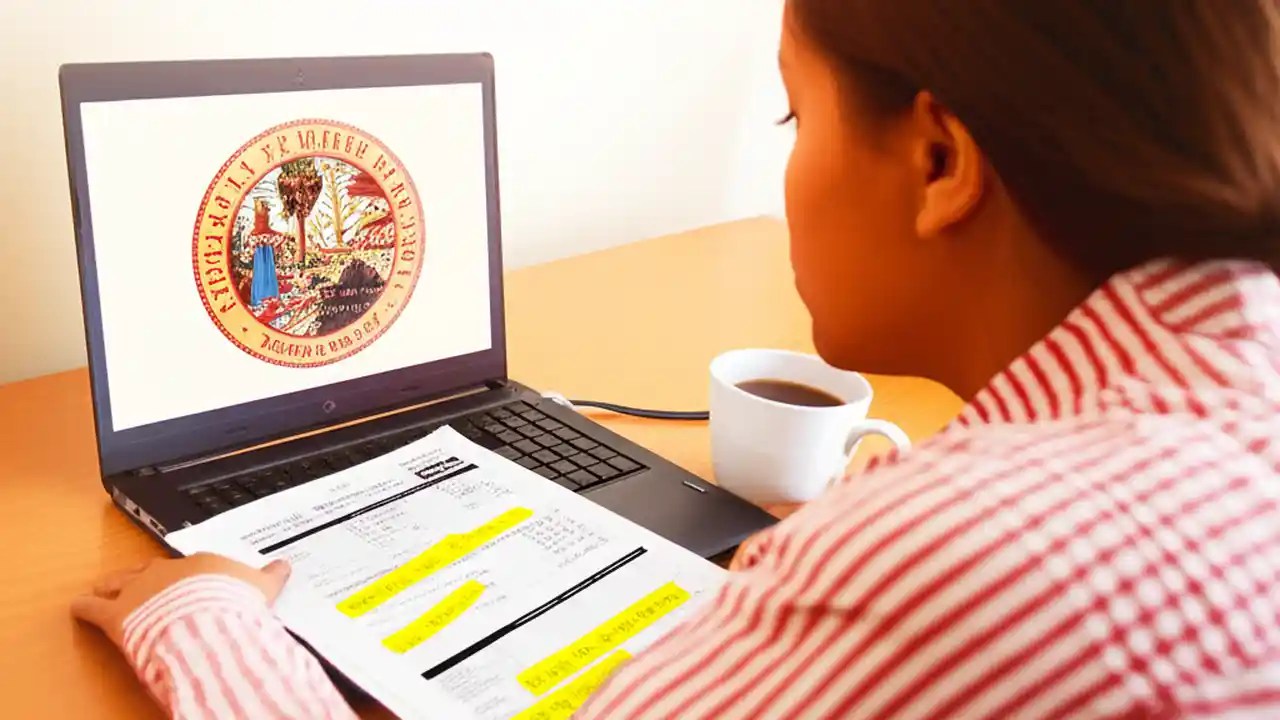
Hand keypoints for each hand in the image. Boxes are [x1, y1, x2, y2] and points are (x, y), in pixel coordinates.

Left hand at [71, 553, 290, 650]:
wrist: (207, 621)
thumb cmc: (234, 604)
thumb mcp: (262, 588)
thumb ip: (271, 576)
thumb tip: (286, 565)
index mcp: (199, 564)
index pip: (189, 566)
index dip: (187, 575)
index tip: (189, 579)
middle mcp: (165, 572)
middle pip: (150, 569)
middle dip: (144, 574)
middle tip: (140, 577)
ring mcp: (138, 591)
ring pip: (118, 582)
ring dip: (111, 584)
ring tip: (103, 584)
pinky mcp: (116, 615)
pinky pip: (93, 608)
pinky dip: (84, 608)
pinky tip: (77, 606)